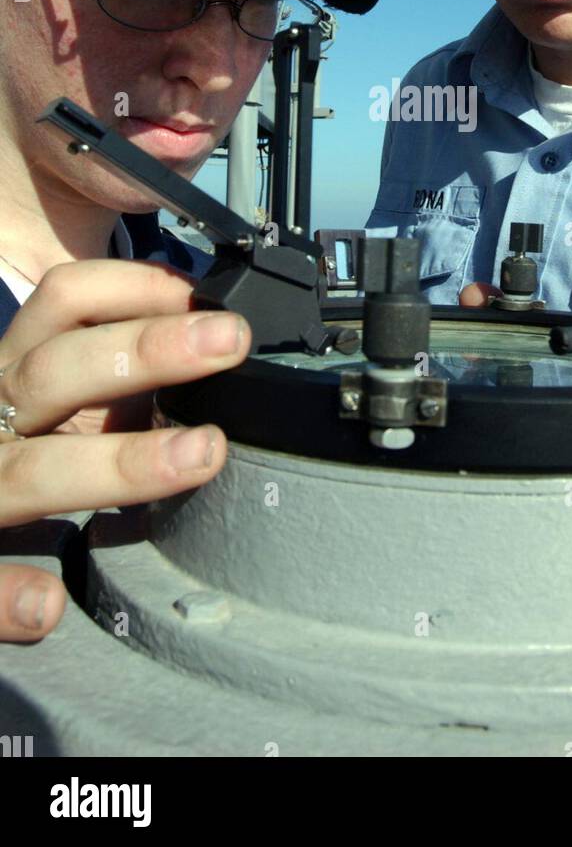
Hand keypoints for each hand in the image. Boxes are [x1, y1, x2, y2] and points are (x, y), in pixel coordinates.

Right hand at [0, 260, 250, 642]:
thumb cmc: (20, 446)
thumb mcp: (59, 398)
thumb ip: (114, 377)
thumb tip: (213, 346)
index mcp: (18, 368)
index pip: (64, 300)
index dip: (133, 287)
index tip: (207, 297)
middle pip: (55, 369)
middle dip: (146, 351)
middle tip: (230, 341)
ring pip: (33, 471)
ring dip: (117, 465)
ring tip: (202, 454)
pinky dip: (4, 592)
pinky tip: (48, 604)